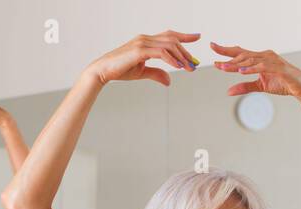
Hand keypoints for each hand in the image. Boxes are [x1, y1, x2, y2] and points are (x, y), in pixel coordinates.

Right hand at [85, 31, 200, 86]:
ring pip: (169, 45)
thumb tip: (169, 81)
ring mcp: (143, 43)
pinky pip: (161, 53)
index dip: (184, 35)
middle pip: (172, 39)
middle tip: (195, 63)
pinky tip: (178, 67)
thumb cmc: (120, 70)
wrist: (103, 71)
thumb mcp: (142, 72)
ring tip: (189, 68)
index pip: (169, 35)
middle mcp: (146, 38)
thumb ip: (156, 73)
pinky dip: (172, 59)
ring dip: (182, 56)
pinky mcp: (140, 50)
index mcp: (147, 41)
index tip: (197, 37)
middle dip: (186, 51)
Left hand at [213, 42, 300, 99]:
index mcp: (260, 58)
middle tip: (215, 61)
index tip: (213, 48)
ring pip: (251, 60)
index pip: (240, 53)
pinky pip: (263, 67)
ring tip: (224, 68)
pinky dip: (252, 68)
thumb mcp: (260, 87)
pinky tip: (242, 71)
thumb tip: (228, 91)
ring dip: (237, 64)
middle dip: (228, 57)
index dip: (226, 50)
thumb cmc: (282, 83)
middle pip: (243, 54)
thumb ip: (245, 87)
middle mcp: (265, 56)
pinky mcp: (278, 68)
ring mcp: (272, 61)